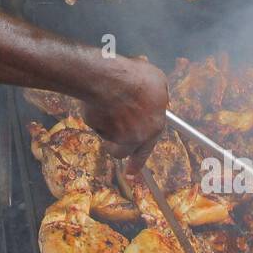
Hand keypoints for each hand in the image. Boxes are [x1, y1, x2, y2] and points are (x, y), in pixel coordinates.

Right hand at [79, 57, 168, 176]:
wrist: (109, 78)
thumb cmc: (137, 78)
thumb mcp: (158, 82)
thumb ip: (158, 96)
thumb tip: (157, 98)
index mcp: (153, 127)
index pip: (146, 151)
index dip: (137, 163)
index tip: (131, 174)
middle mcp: (134, 136)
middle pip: (122, 152)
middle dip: (117, 147)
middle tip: (112, 141)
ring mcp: (112, 133)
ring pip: (107, 137)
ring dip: (107, 127)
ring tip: (107, 105)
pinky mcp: (94, 125)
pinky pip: (95, 122)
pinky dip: (96, 114)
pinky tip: (98, 98)